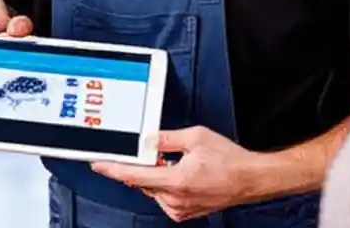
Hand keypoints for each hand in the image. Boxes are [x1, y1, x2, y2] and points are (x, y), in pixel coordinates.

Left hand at [90, 127, 264, 222]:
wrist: (251, 179)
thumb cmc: (229, 160)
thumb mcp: (195, 137)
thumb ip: (166, 138)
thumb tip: (147, 139)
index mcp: (176, 180)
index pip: (134, 175)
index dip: (113, 169)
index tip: (98, 164)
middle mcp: (176, 199)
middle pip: (142, 182)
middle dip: (141, 167)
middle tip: (153, 152)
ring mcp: (181, 208)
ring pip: (152, 190)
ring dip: (155, 176)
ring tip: (174, 163)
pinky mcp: (185, 212)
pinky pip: (164, 198)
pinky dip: (164, 186)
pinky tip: (178, 174)